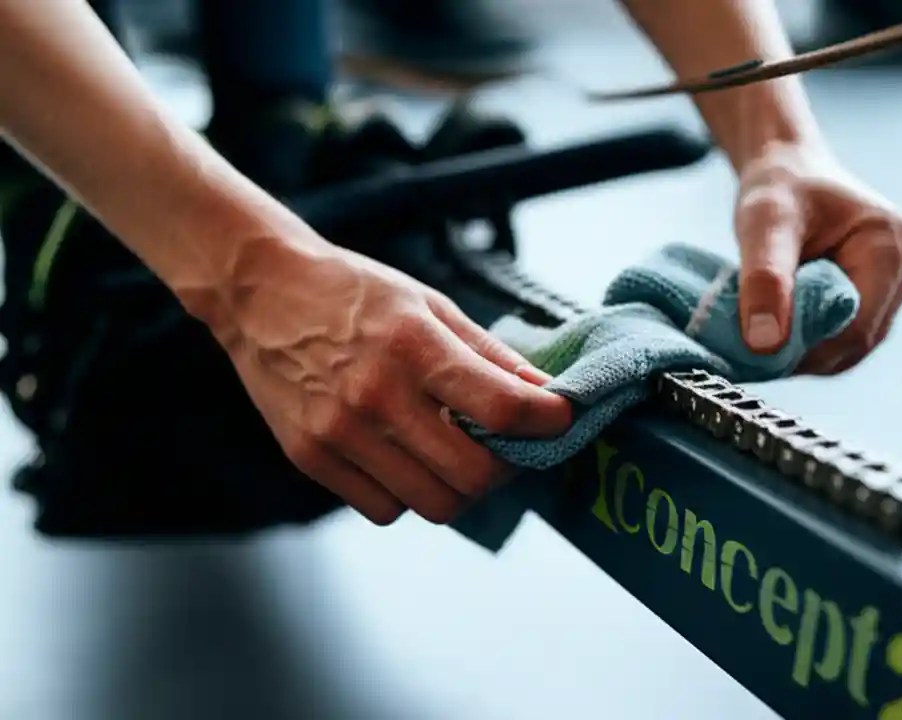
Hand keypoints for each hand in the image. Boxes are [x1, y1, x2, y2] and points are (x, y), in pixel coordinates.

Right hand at [195, 237, 571, 525]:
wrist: (261, 292)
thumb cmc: (354, 294)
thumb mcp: (430, 305)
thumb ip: (489, 354)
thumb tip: (546, 394)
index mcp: (414, 346)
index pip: (501, 408)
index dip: (546, 422)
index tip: (559, 419)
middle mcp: (376, 395)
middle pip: (472, 475)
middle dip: (504, 468)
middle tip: (504, 447)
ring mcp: (339, 432)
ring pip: (432, 504)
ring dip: (456, 486)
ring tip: (451, 452)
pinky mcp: (310, 457)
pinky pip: (384, 509)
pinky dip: (407, 493)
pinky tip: (403, 456)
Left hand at [733, 142, 901, 373]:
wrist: (792, 168)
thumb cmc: (779, 187)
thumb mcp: (762, 222)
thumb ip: (764, 279)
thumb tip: (764, 345)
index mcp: (891, 245)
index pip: (855, 327)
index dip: (807, 349)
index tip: (758, 351)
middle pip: (858, 340)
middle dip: (807, 352)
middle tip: (755, 347)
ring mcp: (901, 280)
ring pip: (856, 343)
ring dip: (811, 350)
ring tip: (767, 334)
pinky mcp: (886, 291)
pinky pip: (852, 333)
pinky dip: (817, 340)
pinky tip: (785, 329)